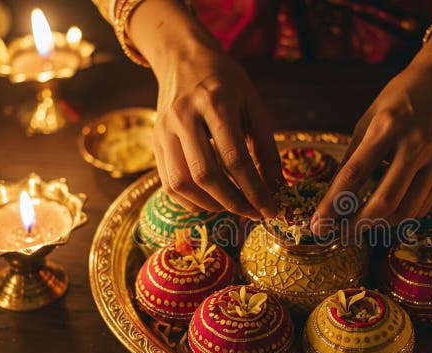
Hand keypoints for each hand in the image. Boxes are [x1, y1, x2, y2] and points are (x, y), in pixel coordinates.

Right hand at [128, 1, 280, 218]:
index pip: (235, 158)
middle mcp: (184, 117)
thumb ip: (266, 146)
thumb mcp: (253, 104)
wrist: (183, 59)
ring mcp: (163, 130)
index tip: (271, 209)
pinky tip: (211, 201)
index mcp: (215, 103)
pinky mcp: (154, 143)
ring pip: (181, 183)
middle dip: (234, 203)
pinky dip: (191, 200)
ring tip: (234, 207)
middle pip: (205, 175)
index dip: (255, 190)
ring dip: (210, 205)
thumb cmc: (225, 83)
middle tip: (254, 213)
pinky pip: (168, 183)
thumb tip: (276, 188)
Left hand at [312, 25, 431, 233]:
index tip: (318, 225)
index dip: (333, 204)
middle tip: (340, 234)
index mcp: (387, 126)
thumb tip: (335, 193)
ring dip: (380, 226)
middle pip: (384, 201)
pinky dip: (401, 217)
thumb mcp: (370, 117)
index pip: (354, 174)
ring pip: (406, 210)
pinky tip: (386, 218)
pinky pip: (423, 205)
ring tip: (360, 228)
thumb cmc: (401, 97)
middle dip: (358, 225)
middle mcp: (415, 144)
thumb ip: (354, 155)